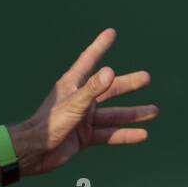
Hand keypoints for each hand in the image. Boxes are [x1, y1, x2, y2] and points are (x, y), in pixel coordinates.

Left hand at [12, 28, 158, 176]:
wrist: (33, 153)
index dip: (100, 46)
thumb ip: (92, 89)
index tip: (111, 33)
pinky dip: (125, 135)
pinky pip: (109, 134)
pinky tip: (142, 135)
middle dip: (128, 83)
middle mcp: (80, 99)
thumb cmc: (49, 124)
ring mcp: (83, 119)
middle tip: (146, 78)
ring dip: (133, 113)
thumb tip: (111, 72)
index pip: (89, 60)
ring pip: (113, 114)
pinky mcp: (84, 137)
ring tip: (154, 111)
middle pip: (109, 89)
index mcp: (73, 85)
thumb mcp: (74, 104)